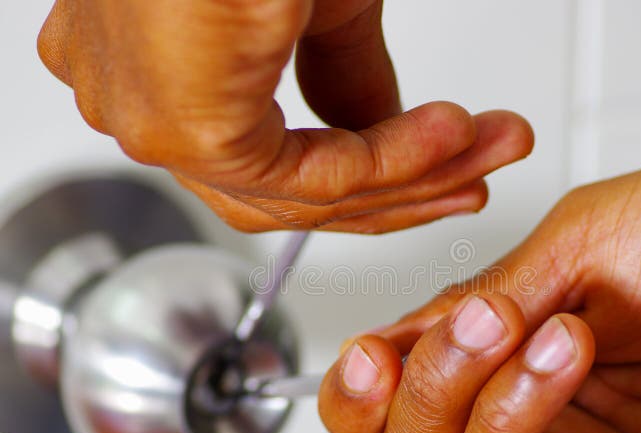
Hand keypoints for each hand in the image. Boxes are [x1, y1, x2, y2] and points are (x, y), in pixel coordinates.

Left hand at [37, 0, 532, 232]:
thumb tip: (375, 126)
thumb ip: (345, 79)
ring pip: (305, 193)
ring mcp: (157, 122)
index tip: (442, 152)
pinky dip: (391, 162)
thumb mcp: (320, 0)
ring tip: (485, 151)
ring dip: (413, 176)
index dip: (370, 165)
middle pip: (292, 191)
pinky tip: (452, 137)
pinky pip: (309, 177)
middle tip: (471, 175)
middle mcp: (142, 101)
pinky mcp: (187, 130)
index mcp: (156, 68)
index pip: (274, 158)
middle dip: (399, 187)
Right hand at [319, 147, 640, 432]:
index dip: (359, 392)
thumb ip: (491, 294)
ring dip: (490, 424)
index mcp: (510, 345)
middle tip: (489, 326)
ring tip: (560, 349)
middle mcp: (534, 415)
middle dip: (427, 392)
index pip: (396, 397)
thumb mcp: (586, 237)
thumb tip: (403, 337)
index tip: (371, 357)